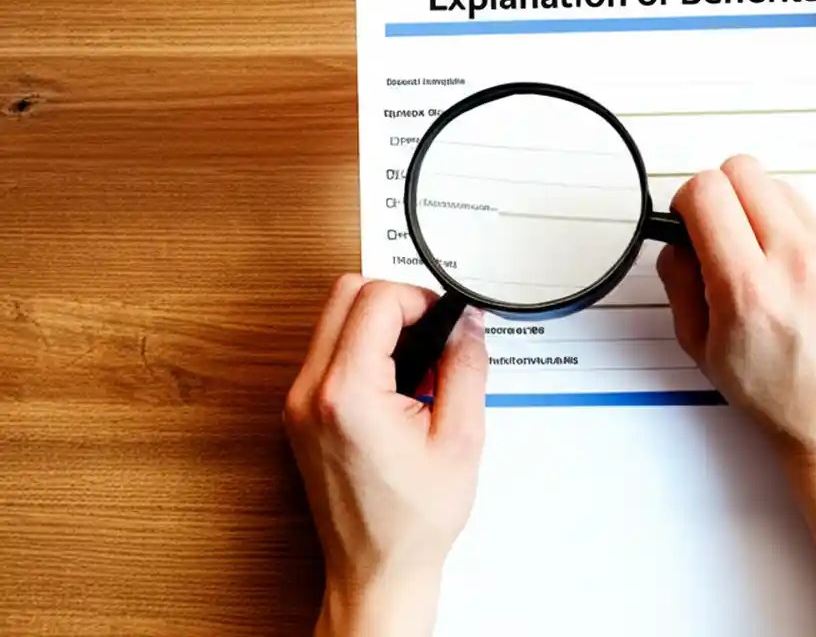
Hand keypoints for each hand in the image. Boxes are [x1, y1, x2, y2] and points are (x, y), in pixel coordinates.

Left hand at [283, 275, 487, 636]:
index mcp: (348, 393)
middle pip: (345, 296)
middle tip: (432, 336)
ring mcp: (298, 403)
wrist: (377, 569)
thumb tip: (468, 323)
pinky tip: (397, 387)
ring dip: (377, 326)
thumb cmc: (412, 521)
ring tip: (418, 368)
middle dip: (396, 303)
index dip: (420, 300)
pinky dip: (362, 351)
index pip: (376, 299)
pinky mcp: (300, 414)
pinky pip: (327, 353)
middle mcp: (310, 392)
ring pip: (332, 320)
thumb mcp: (461, 437)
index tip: (445, 323)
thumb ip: (466, 367)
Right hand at [657, 155, 815, 463]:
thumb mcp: (703, 351)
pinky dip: (808, 237)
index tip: (692, 221)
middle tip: (725, 234)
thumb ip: (679, 284)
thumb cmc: (781, 399)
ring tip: (770, 265)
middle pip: (744, 170)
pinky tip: (808, 279)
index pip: (707, 191)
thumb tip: (678, 240)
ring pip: (783, 188)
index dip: (688, 200)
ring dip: (766, 215)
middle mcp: (798, 261)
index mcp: (748, 289)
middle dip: (723, 195)